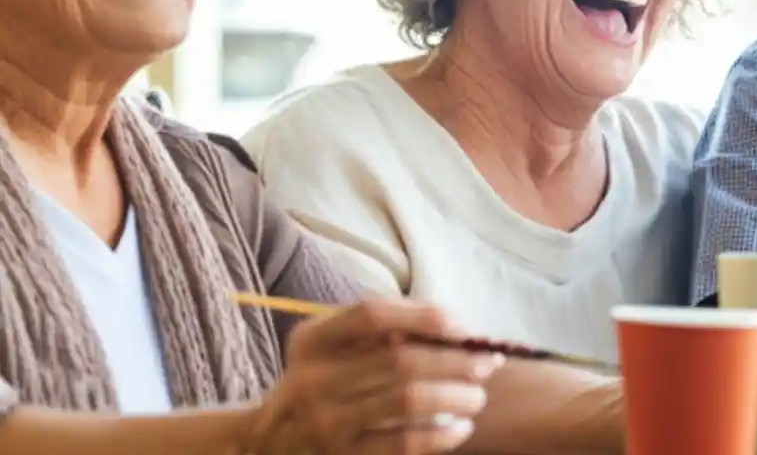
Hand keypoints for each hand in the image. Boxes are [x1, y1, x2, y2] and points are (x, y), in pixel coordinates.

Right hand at [246, 300, 504, 454]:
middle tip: (488, 363)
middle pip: (400, 359)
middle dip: (456, 360)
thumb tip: (454, 328)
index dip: (423, 316)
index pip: (372, 314)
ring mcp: (325, 423)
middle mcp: (312, 379)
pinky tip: (461, 428)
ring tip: (478, 396)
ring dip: (456, 396)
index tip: (462, 326)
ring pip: (408, 401)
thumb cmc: (322, 385)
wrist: (267, 446)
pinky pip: (404, 444)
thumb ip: (378, 333)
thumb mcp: (330, 350)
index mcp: (312, 341)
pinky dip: (442, 435)